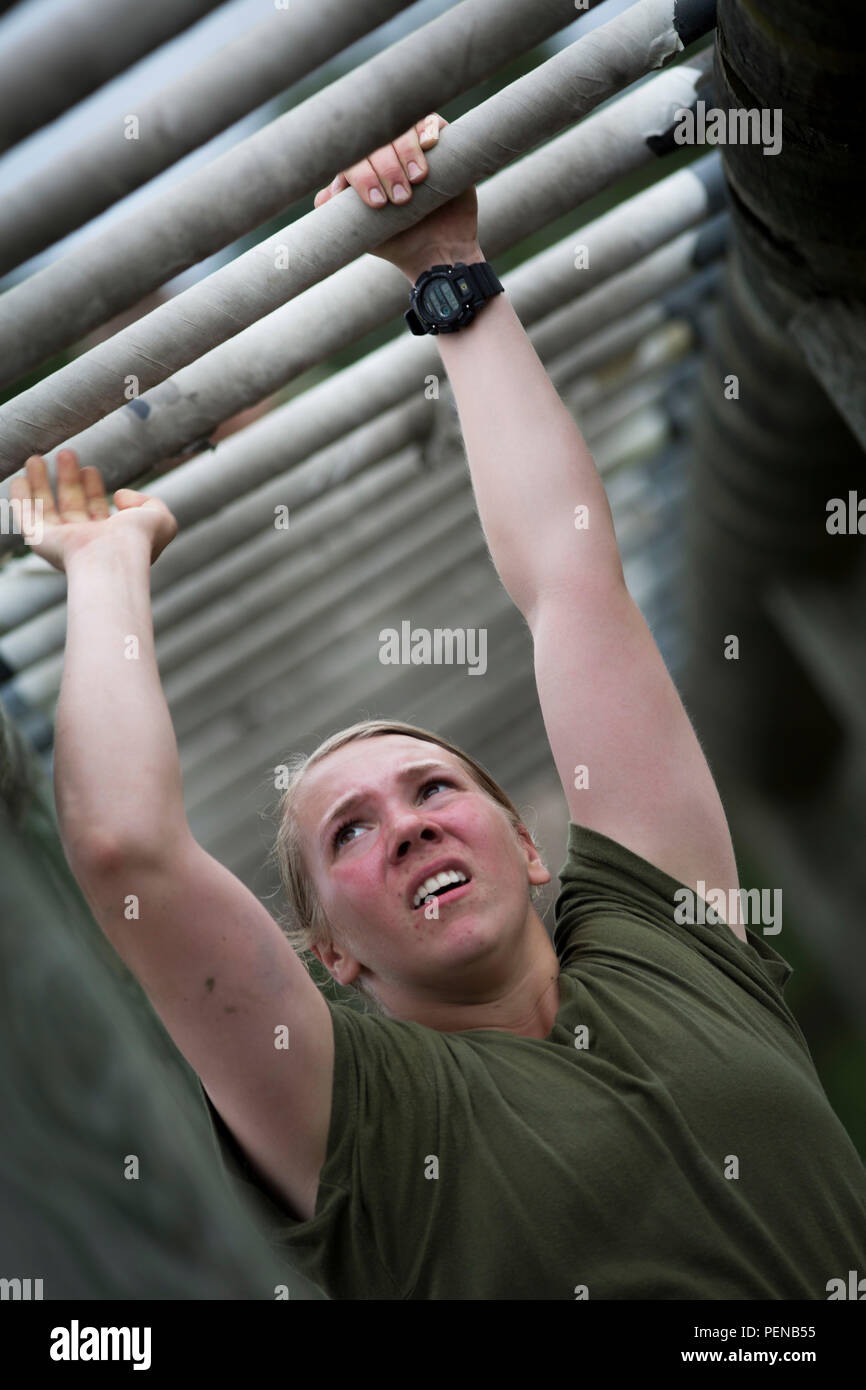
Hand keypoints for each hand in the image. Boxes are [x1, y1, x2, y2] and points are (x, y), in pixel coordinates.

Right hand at [9, 450, 178, 572]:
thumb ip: (149, 503)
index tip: (90, 469)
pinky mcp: (41, 541)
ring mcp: (62, 542)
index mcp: (110, 539)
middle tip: (67, 454)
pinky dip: (21, 498)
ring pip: (46, 507)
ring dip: (41, 481)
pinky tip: (20, 479)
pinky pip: (26, 517)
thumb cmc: (138, 542)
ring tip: (38, 458)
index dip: (93, 488)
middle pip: (71, 505)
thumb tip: (120, 496)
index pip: (97, 510)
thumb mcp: (160, 518)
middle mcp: (84, 541)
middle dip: (68, 478)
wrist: (114, 557)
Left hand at [313, 113, 480, 280]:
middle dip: (387, 168)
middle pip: (376, 142)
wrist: (442, 250)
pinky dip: (428, 128)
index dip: (363, 176)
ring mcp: (410, 144)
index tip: (378, 204)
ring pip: (401, 129)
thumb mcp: (367, 233)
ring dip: (406, 150)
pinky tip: (429, 143)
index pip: (353, 160)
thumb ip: (342, 217)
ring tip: (418, 178)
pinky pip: (430, 122)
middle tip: (401, 199)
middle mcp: (384, 152)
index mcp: (361, 169)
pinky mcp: (439, 140)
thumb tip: (321, 198)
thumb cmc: (401, 243)